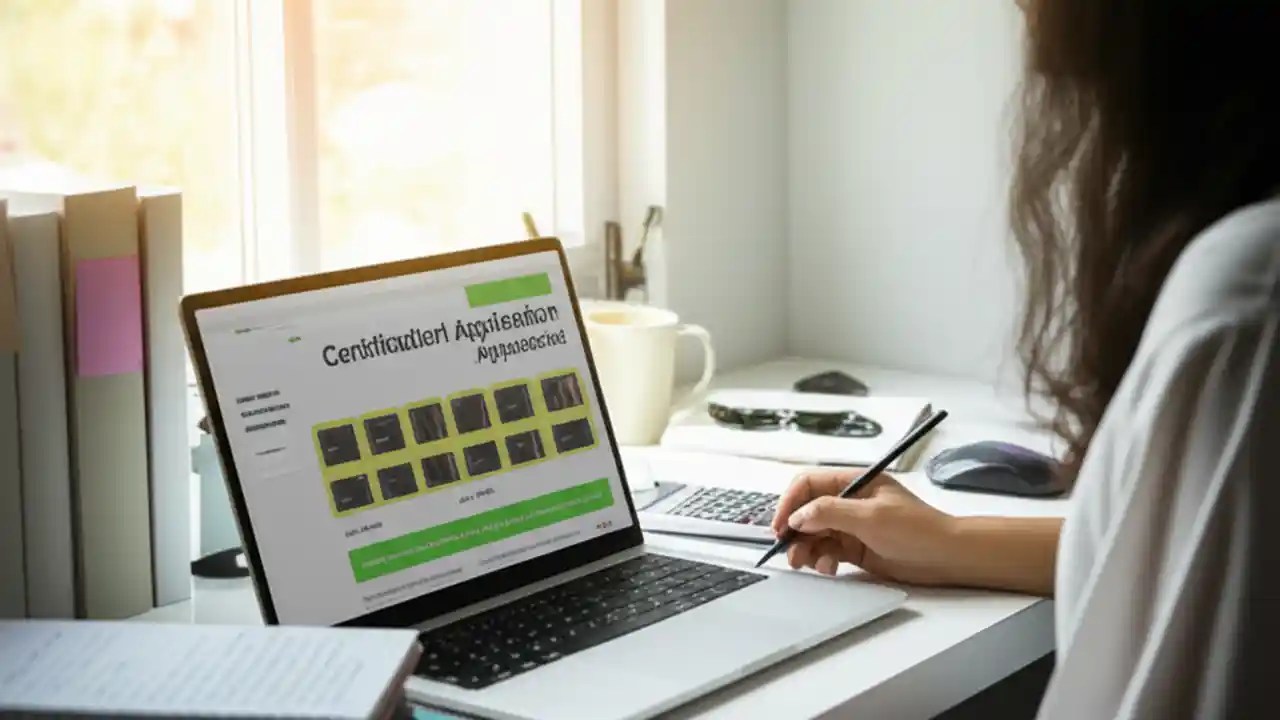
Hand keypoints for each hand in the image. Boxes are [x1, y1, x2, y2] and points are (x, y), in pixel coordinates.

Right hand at [771, 468, 958, 585]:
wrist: (947, 557)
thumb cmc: (915, 529)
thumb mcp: (870, 517)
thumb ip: (829, 513)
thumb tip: (797, 517)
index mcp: (854, 482)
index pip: (810, 483)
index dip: (790, 502)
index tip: (781, 525)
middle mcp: (849, 501)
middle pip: (808, 511)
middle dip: (795, 530)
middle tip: (790, 551)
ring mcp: (852, 526)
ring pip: (814, 533)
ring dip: (806, 548)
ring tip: (806, 564)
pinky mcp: (855, 548)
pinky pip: (826, 551)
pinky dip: (821, 560)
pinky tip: (828, 569)